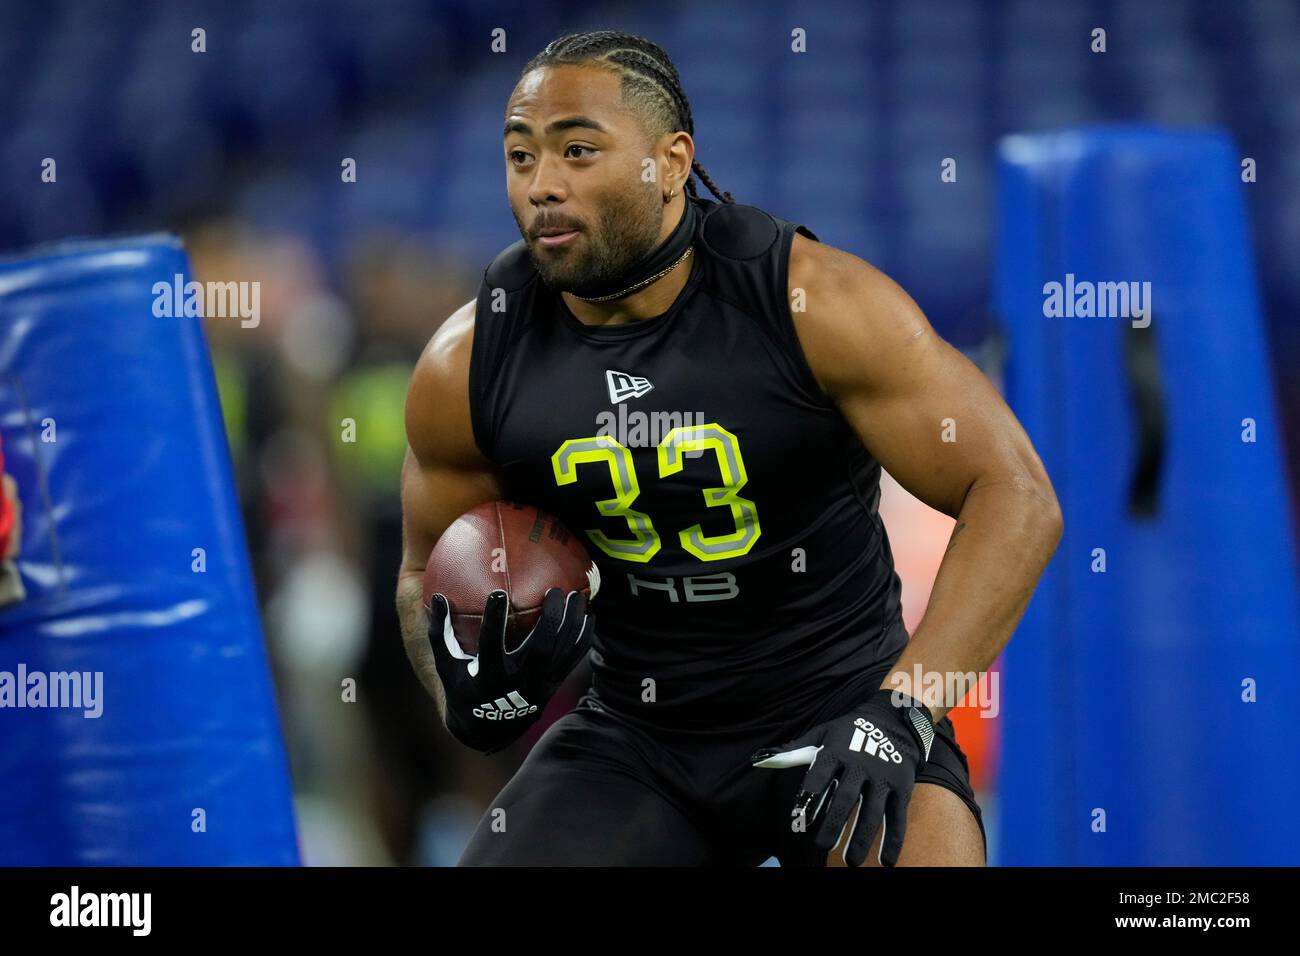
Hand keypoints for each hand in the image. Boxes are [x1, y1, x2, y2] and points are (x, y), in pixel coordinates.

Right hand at [427, 587, 591, 754]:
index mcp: (488, 677)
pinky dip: (583, 637)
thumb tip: (438, 596)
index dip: (494, 619)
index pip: (491, 645)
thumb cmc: (463, 686)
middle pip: (540, 648)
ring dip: (573, 623)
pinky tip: (588, 615)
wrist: (486, 728)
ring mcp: (538, 686)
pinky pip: (573, 659)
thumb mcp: (446, 666)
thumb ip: (440, 633)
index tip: (498, 592)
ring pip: (562, 652)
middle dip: (550, 618)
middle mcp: (516, 683)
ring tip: (578, 596)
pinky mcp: (552, 687)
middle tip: (554, 591)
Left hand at [750, 688, 934, 865]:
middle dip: (834, 822)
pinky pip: (897, 817)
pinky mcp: (901, 789)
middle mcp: (861, 764)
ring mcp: (883, 778)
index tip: (800, 817)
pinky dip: (894, 840)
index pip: (820, 772)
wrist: (894, 721)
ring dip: (863, 838)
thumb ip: (793, 751)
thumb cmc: (849, 733)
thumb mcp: (822, 734)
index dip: (811, 793)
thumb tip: (760, 760)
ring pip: (873, 811)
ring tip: (851, 861)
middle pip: (846, 797)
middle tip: (821, 845)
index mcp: (837, 751)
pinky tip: (886, 861)